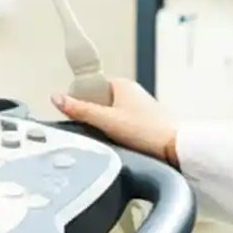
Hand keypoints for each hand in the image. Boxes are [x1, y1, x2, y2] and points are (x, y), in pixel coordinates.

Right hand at [51, 78, 179, 166]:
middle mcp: (130, 92)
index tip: (76, 113)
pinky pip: (120, 124)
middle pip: (98, 101)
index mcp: (121, 84)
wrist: (175, 149)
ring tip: (110, 138)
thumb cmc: (147, 131)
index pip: (90, 86)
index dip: (80, 99)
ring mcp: (137, 107)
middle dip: (93, 116)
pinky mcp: (142, 121)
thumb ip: (80, 109)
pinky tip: (119, 143)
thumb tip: (57, 97)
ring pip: (109, 115)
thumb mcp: (106, 120)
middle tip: (94, 129)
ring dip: (105, 126)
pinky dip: (116, 133)